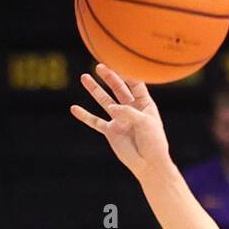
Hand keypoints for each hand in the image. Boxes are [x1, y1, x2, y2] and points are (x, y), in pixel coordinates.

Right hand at [70, 64, 170, 178]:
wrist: (149, 165)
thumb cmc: (153, 143)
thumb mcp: (145, 123)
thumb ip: (128, 112)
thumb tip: (112, 108)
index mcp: (144, 104)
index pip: (135, 85)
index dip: (128, 74)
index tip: (119, 63)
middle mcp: (131, 110)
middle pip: (118, 89)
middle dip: (109, 77)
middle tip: (99, 66)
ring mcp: (120, 120)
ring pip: (104, 101)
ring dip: (94, 90)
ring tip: (84, 77)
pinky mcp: (111, 132)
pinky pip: (95, 122)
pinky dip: (85, 116)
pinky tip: (74, 109)